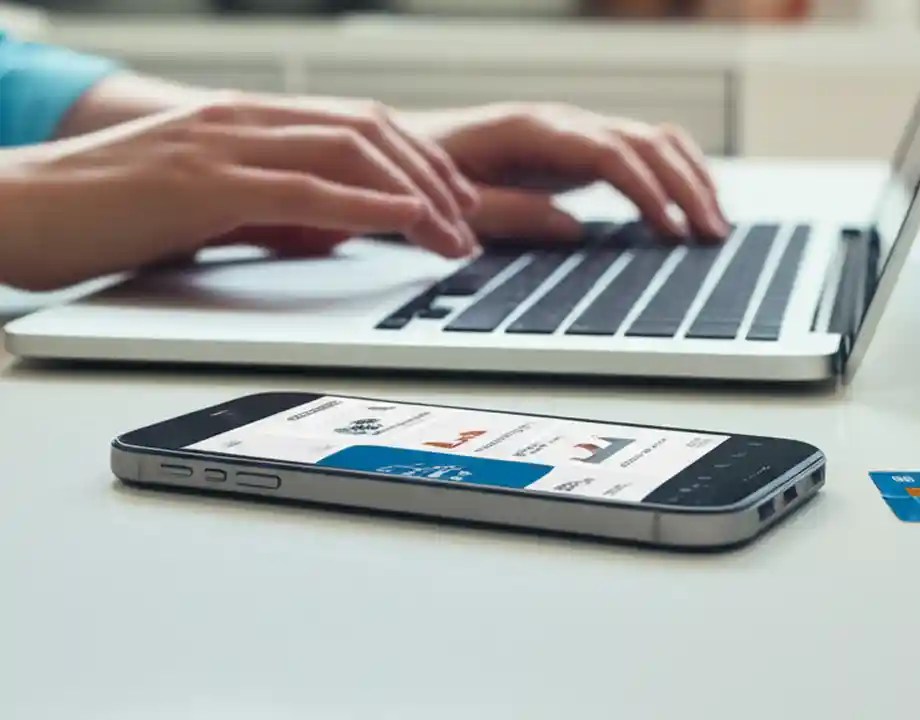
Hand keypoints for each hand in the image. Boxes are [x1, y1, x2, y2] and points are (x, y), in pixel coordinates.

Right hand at [0, 94, 478, 290]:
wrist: (15, 208)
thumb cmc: (105, 212)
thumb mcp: (208, 204)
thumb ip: (272, 207)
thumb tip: (337, 230)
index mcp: (246, 119)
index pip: (357, 126)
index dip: (420, 161)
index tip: (456, 201)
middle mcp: (243, 119)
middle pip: (370, 132)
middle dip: (435, 178)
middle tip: (472, 225)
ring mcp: (224, 144)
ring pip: (350, 153)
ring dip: (417, 197)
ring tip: (453, 237)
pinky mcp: (202, 183)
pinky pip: (305, 190)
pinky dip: (366, 206)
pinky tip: (405, 222)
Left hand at [412, 103, 731, 241]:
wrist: (405, 153)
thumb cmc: (425, 179)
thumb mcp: (457, 206)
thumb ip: (511, 214)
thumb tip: (574, 227)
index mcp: (533, 130)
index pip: (609, 152)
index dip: (646, 190)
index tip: (671, 228)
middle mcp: (563, 122)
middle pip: (645, 142)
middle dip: (685, 187)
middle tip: (711, 234)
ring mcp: (576, 132)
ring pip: (653, 141)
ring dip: (690, 179)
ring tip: (715, 225)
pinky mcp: (581, 149)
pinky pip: (641, 151)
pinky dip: (674, 174)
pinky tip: (691, 205)